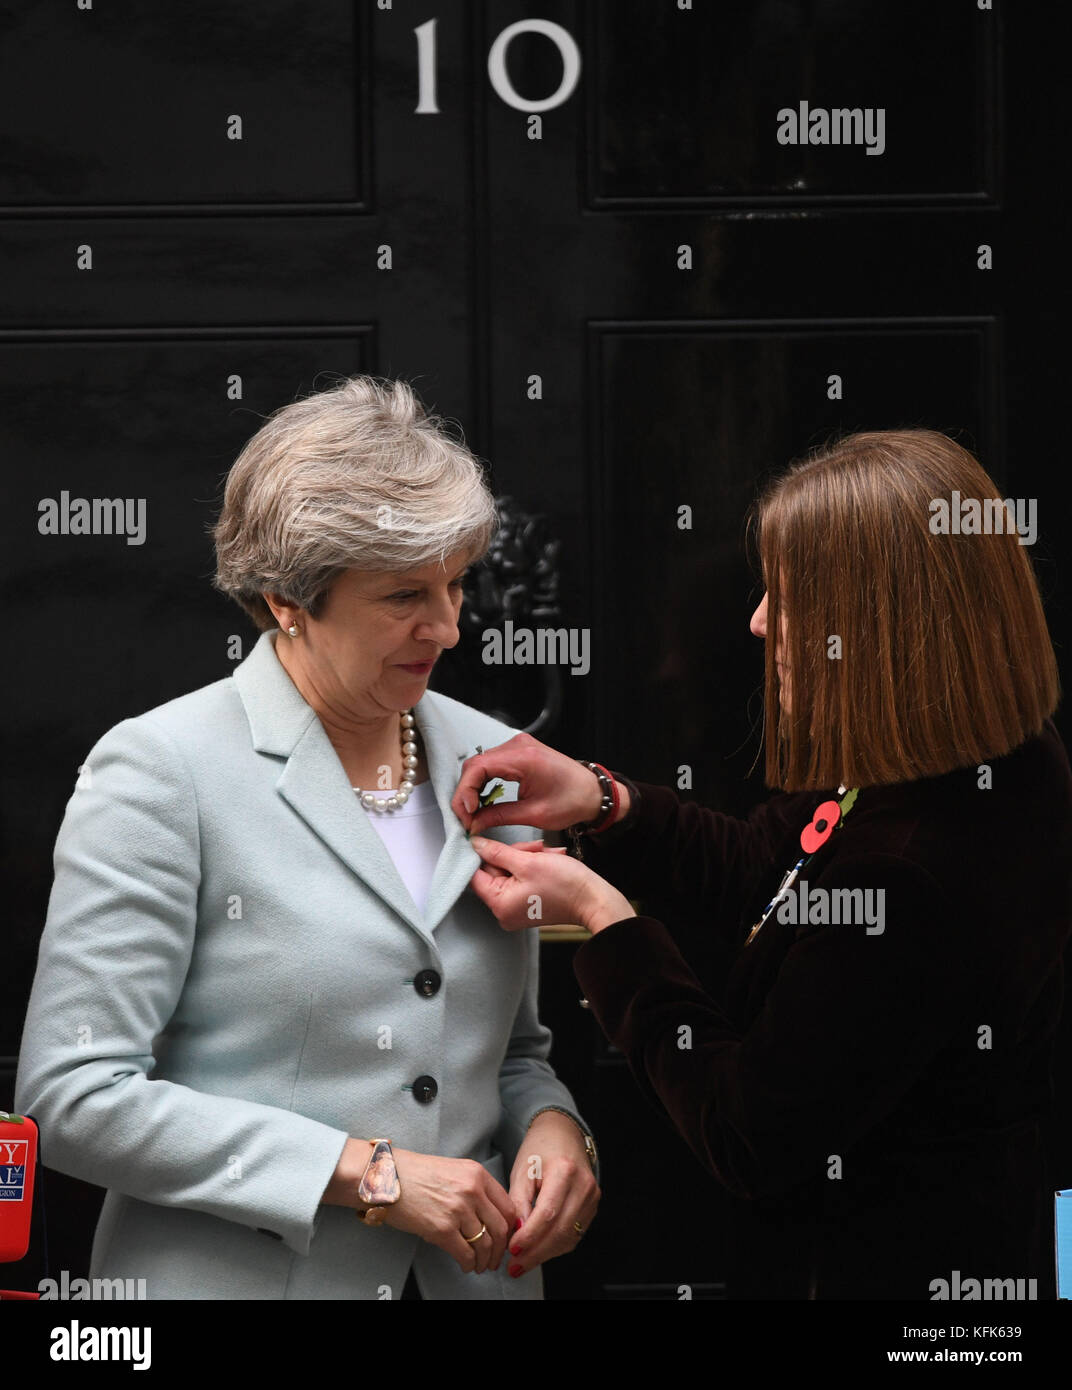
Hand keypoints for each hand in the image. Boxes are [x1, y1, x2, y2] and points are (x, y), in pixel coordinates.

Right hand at [322, 1140, 515, 1274]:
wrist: (386, 1177)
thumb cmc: (415, 1174)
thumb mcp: (453, 1170)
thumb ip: (474, 1189)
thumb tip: (490, 1217)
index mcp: (477, 1174)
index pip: (508, 1207)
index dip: (511, 1228)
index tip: (507, 1239)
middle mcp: (472, 1190)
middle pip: (501, 1228)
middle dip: (501, 1250)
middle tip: (496, 1259)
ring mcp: (458, 1209)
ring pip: (485, 1244)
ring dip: (485, 1260)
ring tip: (480, 1265)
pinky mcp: (442, 1228)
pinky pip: (465, 1253)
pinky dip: (468, 1264)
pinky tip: (466, 1265)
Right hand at [451, 732, 607, 835]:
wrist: (592, 792)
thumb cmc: (572, 800)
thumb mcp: (534, 814)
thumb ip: (499, 816)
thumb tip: (474, 823)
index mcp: (524, 758)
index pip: (478, 768)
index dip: (465, 792)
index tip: (466, 814)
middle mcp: (518, 746)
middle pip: (475, 764)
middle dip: (466, 793)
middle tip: (466, 818)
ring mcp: (518, 746)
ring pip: (480, 764)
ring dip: (473, 788)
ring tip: (473, 812)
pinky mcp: (518, 752)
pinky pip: (491, 764)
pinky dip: (483, 782)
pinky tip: (483, 800)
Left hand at [469, 836, 635, 933]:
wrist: (594, 900)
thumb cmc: (565, 884)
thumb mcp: (527, 861)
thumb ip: (497, 851)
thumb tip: (475, 843)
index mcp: (499, 904)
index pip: (476, 873)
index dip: (483, 853)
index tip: (492, 839)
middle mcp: (503, 912)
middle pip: (494, 871)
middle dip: (514, 854)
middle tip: (535, 848)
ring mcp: (516, 909)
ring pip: (509, 872)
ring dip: (527, 858)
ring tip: (547, 854)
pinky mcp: (527, 904)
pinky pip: (520, 879)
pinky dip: (532, 867)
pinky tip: (549, 860)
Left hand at [506, 1112, 600, 1277]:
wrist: (562, 1135)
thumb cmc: (538, 1151)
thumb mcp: (522, 1171)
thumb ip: (518, 1202)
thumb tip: (516, 1234)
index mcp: (564, 1171)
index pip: (547, 1214)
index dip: (529, 1236)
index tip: (512, 1250)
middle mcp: (583, 1185)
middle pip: (560, 1230)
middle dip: (536, 1252)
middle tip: (514, 1267)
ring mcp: (592, 1197)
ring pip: (569, 1237)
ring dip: (545, 1254)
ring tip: (522, 1264)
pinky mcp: (593, 1206)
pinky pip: (574, 1234)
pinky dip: (555, 1246)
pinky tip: (539, 1252)